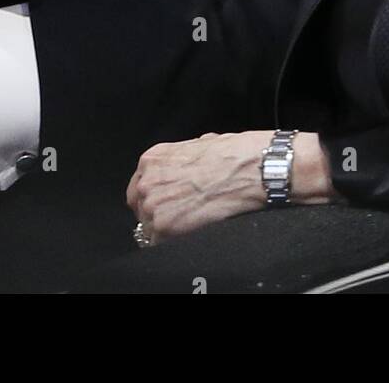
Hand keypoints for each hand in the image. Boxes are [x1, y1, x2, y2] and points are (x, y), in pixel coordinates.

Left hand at [126, 131, 337, 242]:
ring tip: (189, 225)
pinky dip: (173, 242)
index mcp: (153, 159)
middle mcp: (148, 180)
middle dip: (157, 213)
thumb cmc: (233, 154)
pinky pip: (159, 243)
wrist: (251, 168)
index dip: (152, 198)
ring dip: (165, 229)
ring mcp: (154, 204)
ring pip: (149, 228)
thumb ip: (180, 159)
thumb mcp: (200, 144)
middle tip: (177, 217)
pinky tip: (192, 233)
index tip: (162, 205)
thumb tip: (184, 168)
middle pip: (140, 208)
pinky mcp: (165, 225)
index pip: (138, 187)